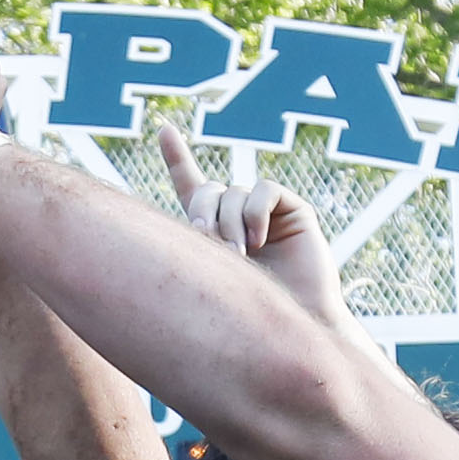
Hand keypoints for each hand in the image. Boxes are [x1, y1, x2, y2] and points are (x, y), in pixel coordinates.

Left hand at [152, 125, 340, 321]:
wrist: (293, 329)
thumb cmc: (248, 318)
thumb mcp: (209, 279)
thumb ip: (197, 247)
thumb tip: (190, 222)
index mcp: (215, 233)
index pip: (193, 189)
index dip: (178, 159)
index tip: (165, 129)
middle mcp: (239, 218)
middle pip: (207, 191)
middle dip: (202, 212)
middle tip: (205, 241)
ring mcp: (266, 213)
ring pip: (233, 192)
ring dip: (229, 223)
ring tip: (238, 256)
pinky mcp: (292, 210)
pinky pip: (264, 191)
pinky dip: (256, 213)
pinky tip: (259, 241)